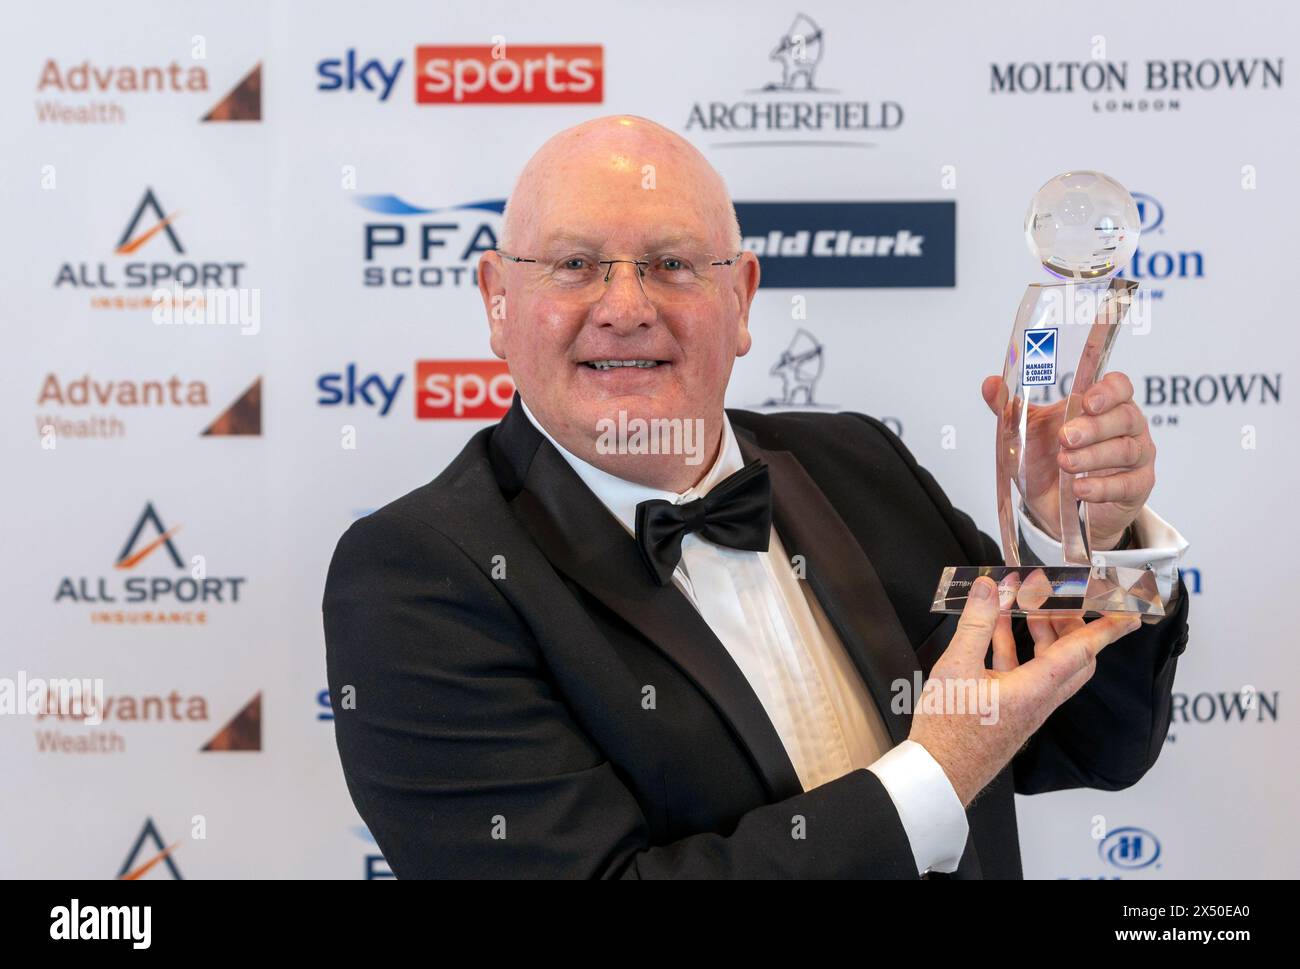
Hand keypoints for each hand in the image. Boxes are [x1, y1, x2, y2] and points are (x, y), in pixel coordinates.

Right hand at [908, 576, 1139, 806]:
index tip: (1129, 615)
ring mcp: (1026, 707)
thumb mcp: (955, 668)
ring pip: (1049, 664)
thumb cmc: (948, 733)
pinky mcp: (1011, 711)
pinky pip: (1025, 672)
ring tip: (1025, 603)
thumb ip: (976, 624)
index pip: (1082, 653)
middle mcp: (1038, 701)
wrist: (938, 775)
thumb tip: (991, 588)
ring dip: (1042, 632)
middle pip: (1073, 658)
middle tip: (1060, 597)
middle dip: (1071, 623)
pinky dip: (1016, 646)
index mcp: (1034, 691)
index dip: (1107, 630)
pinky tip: (998, 630)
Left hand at [982, 371, 1155, 550]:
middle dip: (1094, 427)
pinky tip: (1079, 489)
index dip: (1108, 391)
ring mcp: (1136, 457)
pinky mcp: (1136, 486)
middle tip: (1065, 437)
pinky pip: (1126, 484)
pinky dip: (1101, 487)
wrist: (1053, 509)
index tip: (1087, 402)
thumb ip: (1009, 409)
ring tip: (1065, 463)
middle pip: (1125, 417)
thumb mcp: (1025, 434)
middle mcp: (1126, 427)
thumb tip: (989, 384)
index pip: (1119, 386)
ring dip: (1093, 457)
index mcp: (1103, 406)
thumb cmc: (1046, 462)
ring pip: (1126, 450)